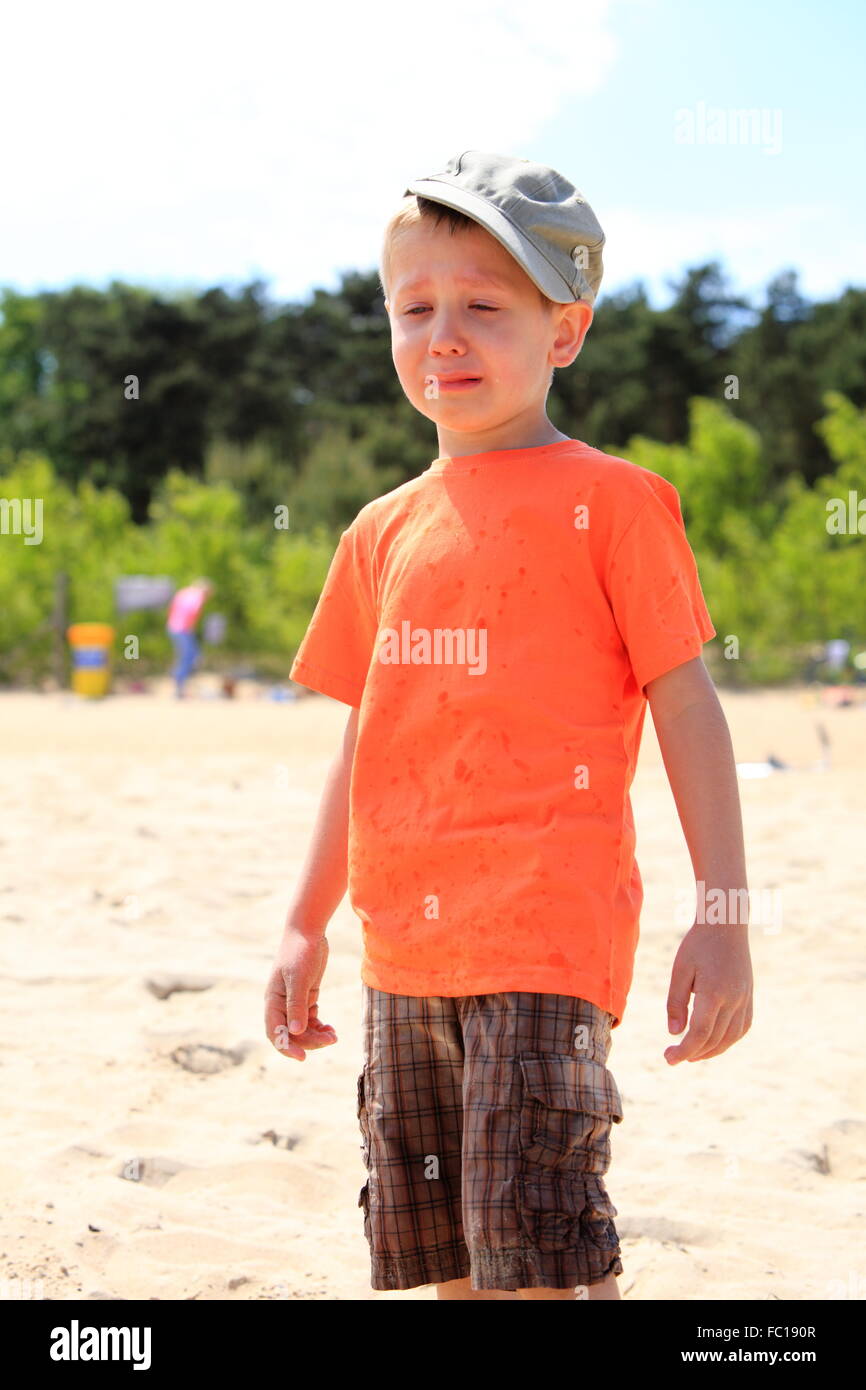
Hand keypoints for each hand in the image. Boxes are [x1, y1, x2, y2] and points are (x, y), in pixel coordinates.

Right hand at [264, 928, 336, 1060]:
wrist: (307, 931)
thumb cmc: (300, 951)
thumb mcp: (299, 978)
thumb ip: (296, 1004)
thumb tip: (295, 1032)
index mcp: (273, 1001)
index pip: (275, 1033)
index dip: (286, 1048)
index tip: (303, 1057)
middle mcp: (281, 1004)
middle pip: (291, 1034)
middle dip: (309, 1041)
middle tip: (330, 1040)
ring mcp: (293, 1001)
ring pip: (302, 1029)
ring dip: (316, 1036)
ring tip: (333, 1036)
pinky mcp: (306, 996)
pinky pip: (310, 1020)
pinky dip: (319, 1027)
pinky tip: (330, 1028)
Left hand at [665, 920, 752, 1063]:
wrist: (726, 925)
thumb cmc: (698, 944)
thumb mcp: (680, 970)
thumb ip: (676, 1003)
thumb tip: (675, 1033)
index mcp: (714, 993)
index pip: (699, 1033)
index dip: (684, 1050)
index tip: (668, 1058)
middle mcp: (734, 1000)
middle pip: (714, 1039)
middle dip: (693, 1053)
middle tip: (672, 1057)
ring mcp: (745, 999)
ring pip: (730, 1037)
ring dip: (711, 1051)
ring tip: (692, 1054)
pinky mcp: (749, 997)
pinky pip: (742, 1028)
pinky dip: (728, 1040)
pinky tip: (714, 1042)